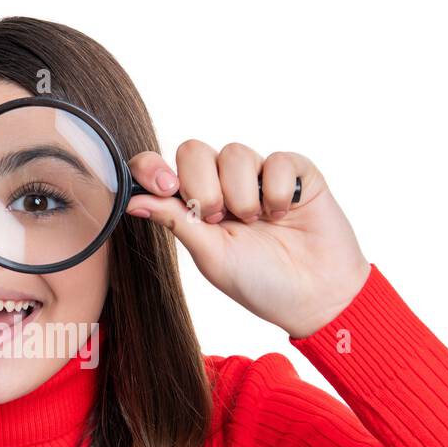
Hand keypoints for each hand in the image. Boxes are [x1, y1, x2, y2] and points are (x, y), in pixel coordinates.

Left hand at [126, 141, 370, 338]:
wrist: (316, 296)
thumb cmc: (262, 283)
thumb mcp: (211, 255)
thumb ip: (175, 221)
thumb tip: (131, 200)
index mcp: (195, 206)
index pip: (162, 168)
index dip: (154, 168)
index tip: (164, 186)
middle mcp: (224, 185)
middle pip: (193, 150)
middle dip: (202, 185)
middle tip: (219, 218)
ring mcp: (259, 175)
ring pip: (234, 152)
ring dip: (242, 194)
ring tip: (257, 222)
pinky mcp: (295, 171)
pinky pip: (276, 159)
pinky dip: (276, 190)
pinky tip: (284, 213)